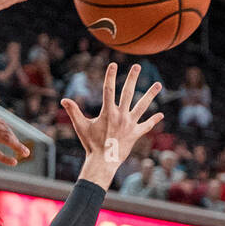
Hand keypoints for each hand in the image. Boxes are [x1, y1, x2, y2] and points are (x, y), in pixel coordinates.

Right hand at [0, 105, 29, 166]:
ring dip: (16, 147)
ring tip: (24, 154)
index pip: (1, 123)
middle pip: (5, 130)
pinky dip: (5, 157)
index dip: (11, 133)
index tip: (16, 142)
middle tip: (24, 150)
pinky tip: (13, 162)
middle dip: (16, 141)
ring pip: (4, 139)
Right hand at [63, 62, 163, 189]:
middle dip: (132, 78)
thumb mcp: (81, 127)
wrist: (103, 161)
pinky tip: (160, 115)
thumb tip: (63, 100)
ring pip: (142, 106)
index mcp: (108, 113)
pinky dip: (153, 121)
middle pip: (128, 93)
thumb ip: (74, 112)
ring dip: (150, 94)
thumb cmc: (91, 144)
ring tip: (159, 84)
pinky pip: (146, 126)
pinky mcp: (135, 134)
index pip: (108, 90)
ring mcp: (130, 124)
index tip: (113, 64)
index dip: (110, 76)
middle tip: (137, 66)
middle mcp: (121, 116)